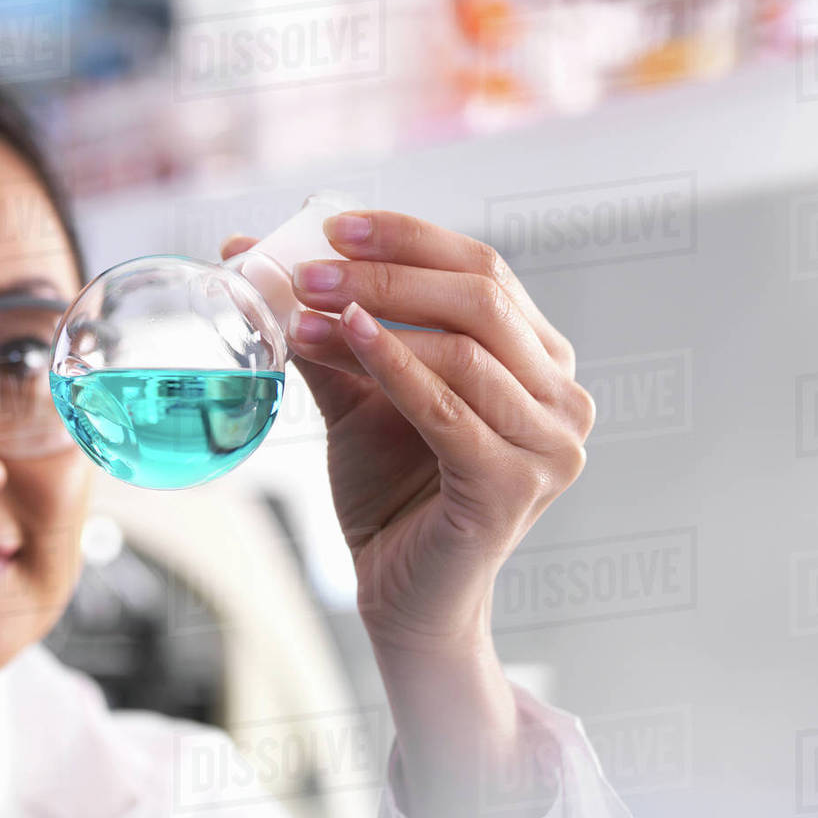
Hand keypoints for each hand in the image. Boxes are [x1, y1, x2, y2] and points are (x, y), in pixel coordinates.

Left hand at [220, 210, 594, 658]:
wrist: (400, 590)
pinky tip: (339, 338)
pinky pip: (448, 408)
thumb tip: (255, 253)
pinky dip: (391, 365)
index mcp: (541, 361)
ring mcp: (550, 445)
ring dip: (373, 317)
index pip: (485, 270)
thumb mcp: (361, 393)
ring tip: (302, 310)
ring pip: (464, 348)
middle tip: (308, 270)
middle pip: (481, 297)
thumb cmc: (390, 491)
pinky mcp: (514, 486)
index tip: (335, 226)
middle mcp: (562, 396)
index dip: (410, 238)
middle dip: (387, 274)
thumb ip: (330, 327)